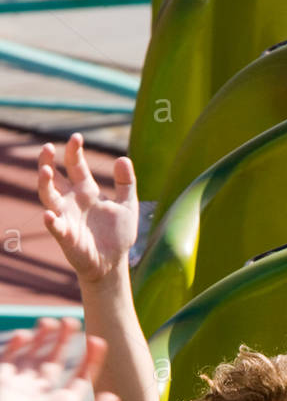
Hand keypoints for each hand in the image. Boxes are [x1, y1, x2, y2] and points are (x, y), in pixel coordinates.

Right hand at [0, 322, 117, 400]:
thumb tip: (115, 396)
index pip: (80, 377)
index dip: (91, 359)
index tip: (99, 340)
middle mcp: (42, 394)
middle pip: (55, 362)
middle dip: (63, 341)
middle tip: (72, 321)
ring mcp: (21, 386)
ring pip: (33, 356)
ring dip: (42, 338)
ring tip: (51, 321)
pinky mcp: (2, 381)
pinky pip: (9, 357)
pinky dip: (17, 345)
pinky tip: (28, 334)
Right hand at [38, 134, 137, 283]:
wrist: (113, 263)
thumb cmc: (118, 234)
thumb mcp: (128, 206)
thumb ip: (126, 183)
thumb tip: (123, 158)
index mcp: (86, 189)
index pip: (75, 164)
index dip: (74, 150)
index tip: (76, 137)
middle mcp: (72, 200)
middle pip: (54, 176)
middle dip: (48, 160)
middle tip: (48, 146)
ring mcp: (66, 216)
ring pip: (48, 196)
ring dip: (44, 183)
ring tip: (45, 170)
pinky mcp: (65, 235)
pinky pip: (54, 226)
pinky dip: (51, 220)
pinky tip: (49, 215)